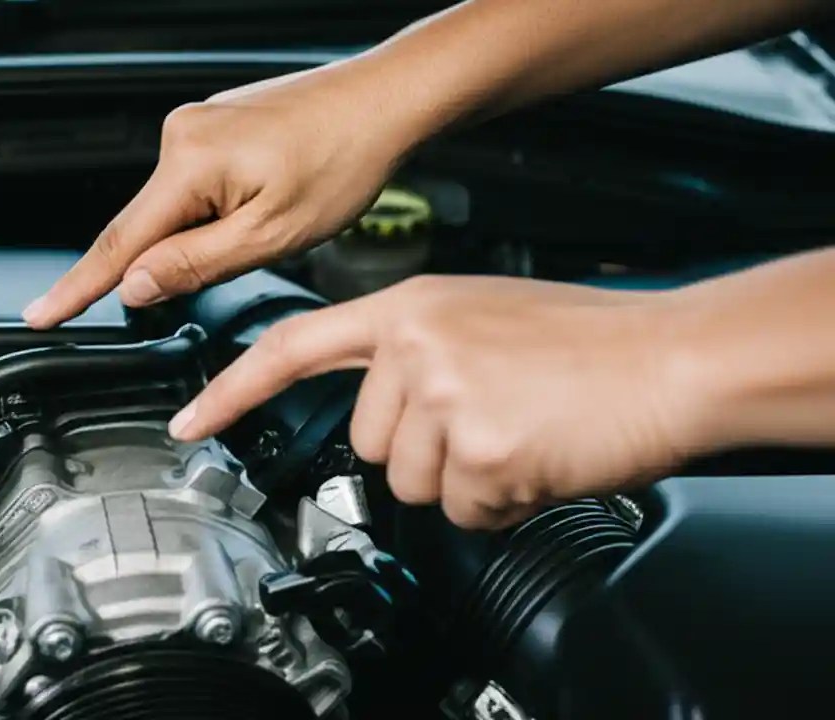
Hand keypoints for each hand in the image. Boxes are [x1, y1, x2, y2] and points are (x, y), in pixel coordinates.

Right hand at [21, 58, 422, 328]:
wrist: (384, 102)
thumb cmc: (343, 159)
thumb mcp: (271, 234)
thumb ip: (194, 265)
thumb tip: (135, 286)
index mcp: (189, 163)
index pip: (118, 243)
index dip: (77, 287)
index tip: (40, 315)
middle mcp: (181, 135)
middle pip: (150, 227)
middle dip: (177, 261)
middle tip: (244, 254)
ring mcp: (198, 125)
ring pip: (178, 210)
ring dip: (208, 235)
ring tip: (274, 218)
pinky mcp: (216, 127)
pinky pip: (197, 187)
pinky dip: (217, 212)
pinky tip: (265, 204)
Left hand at [167, 275, 702, 528]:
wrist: (671, 359)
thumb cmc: (590, 342)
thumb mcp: (480, 317)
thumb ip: (415, 352)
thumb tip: (382, 408)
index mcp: (410, 307)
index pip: (293, 346)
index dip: (233, 389)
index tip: (192, 421)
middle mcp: (414, 346)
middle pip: (368, 446)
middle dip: (423, 454)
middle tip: (491, 423)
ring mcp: (443, 397)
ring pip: (410, 485)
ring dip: (463, 480)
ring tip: (519, 435)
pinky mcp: (476, 450)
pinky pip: (462, 512)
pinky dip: (500, 503)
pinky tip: (537, 458)